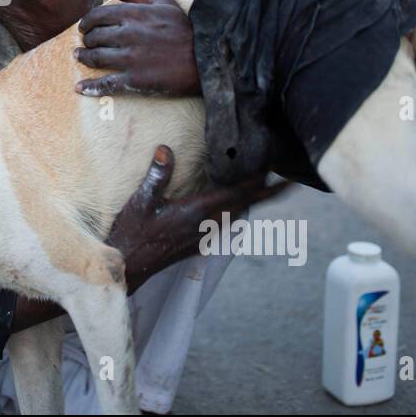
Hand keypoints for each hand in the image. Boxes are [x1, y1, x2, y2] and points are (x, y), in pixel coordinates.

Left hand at [75, 0, 199, 97]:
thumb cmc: (183, 27)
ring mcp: (131, 58)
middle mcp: (129, 35)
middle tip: (84, 43)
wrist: (206, 58)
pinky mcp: (136, 79)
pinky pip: (106, 84)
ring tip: (80, 58)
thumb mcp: (162, 1)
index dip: (86, 22)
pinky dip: (90, 87)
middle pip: (94, 37)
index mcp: (134, 14)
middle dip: (85, 40)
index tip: (84, 27)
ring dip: (83, 58)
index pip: (97, 16)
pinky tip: (80, 88)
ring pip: (96, 58)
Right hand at [106, 146, 286, 290]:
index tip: (274, 171)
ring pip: (236, 216)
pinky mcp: (198, 244)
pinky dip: (237, 212)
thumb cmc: (132, 235)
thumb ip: (157, 176)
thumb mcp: (140, 202)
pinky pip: (225, 225)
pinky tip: (235, 207)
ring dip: (252, 202)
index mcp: (196, 213)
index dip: (256, 183)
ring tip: (265, 189)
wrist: (128, 267)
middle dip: (265, 193)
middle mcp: (206, 226)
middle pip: (243, 205)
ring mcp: (203, 237)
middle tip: (286, 182)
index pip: (234, 194)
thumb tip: (166, 149)